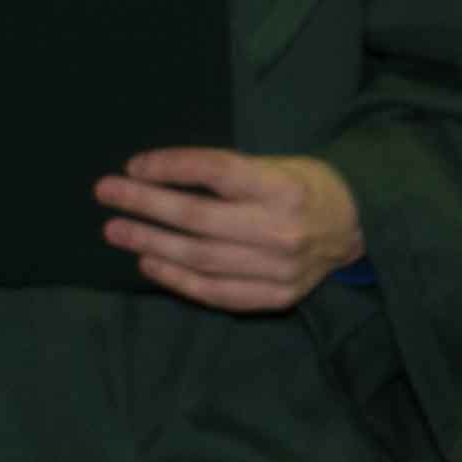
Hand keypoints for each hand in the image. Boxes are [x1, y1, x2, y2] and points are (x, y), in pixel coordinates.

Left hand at [97, 145, 363, 311]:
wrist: (355, 227)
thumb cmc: (300, 188)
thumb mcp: (272, 166)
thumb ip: (221, 173)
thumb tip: (148, 175)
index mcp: (283, 188)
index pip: (215, 171)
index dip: (170, 167)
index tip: (133, 165)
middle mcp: (282, 230)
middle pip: (198, 219)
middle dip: (144, 205)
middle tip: (106, 194)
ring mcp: (281, 269)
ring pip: (200, 258)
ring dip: (150, 243)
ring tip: (116, 231)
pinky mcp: (279, 296)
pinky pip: (216, 291)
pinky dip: (177, 278)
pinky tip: (148, 262)